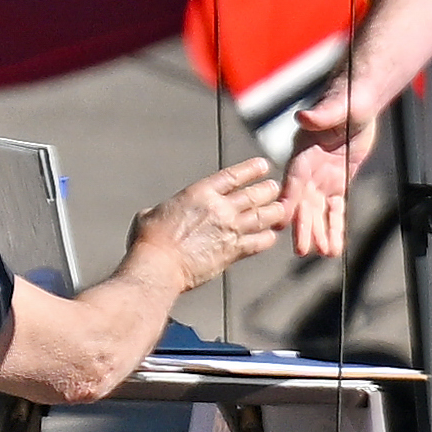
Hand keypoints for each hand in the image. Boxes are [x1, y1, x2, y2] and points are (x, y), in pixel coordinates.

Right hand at [132, 157, 291, 292]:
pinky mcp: (233, 251)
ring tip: (281, 209)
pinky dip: (267, 239)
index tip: (262, 165)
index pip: (232, 176)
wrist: (158, 266)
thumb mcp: (152, 214)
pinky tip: (271, 237)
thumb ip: (165, 211)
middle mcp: (219, 208)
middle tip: (275, 187)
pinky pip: (259, 242)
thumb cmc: (149, 240)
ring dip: (275, 212)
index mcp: (199, 194)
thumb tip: (156, 214)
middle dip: (267, 190)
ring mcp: (229, 229)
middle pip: (253, 194)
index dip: (250, 169)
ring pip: (263, 216)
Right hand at [277, 96, 364, 260]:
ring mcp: (323, 178)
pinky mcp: (338, 182)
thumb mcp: (337, 106)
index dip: (288, 201)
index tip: (281, 221)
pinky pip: (336, 209)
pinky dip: (335, 228)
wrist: (361, 99)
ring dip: (320, 232)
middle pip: (304, 202)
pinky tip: (334, 247)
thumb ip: (321, 115)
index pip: (294, 180)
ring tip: (323, 254)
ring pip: (318, 211)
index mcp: (304, 151)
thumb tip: (304, 117)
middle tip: (302, 250)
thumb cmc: (348, 98)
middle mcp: (309, 168)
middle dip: (303, 226)